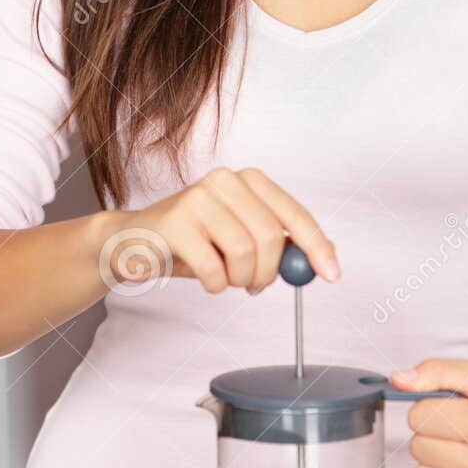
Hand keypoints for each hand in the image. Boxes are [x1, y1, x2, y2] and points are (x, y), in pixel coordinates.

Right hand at [102, 166, 339, 295]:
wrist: (134, 244)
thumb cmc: (193, 243)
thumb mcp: (241, 240)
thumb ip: (280, 245)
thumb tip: (326, 259)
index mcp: (248, 180)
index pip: (294, 214)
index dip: (317, 246)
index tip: (332, 274)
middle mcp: (225, 180)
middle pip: (270, 236)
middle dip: (267, 273)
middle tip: (254, 287)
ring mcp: (198, 196)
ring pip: (244, 252)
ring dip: (238, 279)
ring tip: (223, 278)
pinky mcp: (175, 220)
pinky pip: (213, 267)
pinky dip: (214, 284)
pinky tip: (204, 278)